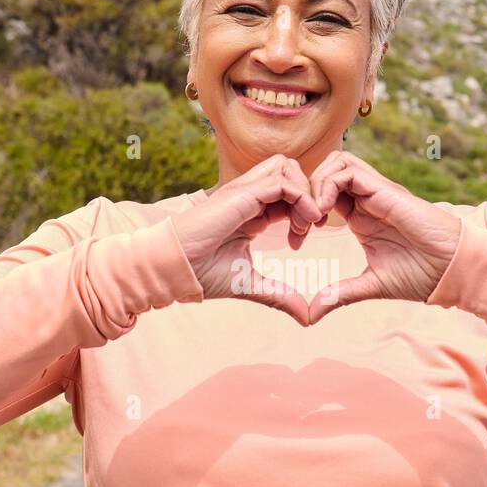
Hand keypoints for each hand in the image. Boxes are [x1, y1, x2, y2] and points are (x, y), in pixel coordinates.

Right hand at [170, 154, 324, 325]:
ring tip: (307, 223)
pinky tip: (304, 222)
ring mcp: (245, 191)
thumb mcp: (250, 283)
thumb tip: (307, 318)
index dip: (303, 212)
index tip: (299, 241)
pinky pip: (282, 181)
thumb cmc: (202, 272)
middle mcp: (250, 197)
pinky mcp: (242, 193)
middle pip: (291, 173)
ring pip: (288, 168)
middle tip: (312, 226)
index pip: (287, 195)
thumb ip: (279, 295)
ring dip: (306, 193)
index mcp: (252, 212)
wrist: (173, 267)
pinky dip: (301, 197)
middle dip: (309, 195)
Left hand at [306, 150, 462, 324]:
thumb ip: (340, 294)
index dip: (303, 209)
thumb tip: (311, 315)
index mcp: (360, 216)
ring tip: (311, 217)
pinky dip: (328, 185)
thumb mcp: (370, 285)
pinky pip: (347, 170)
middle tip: (299, 225)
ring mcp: (376, 191)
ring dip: (315, 184)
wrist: (453, 269)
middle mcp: (366, 199)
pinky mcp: (384, 190)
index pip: (323, 193)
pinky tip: (324, 213)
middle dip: (303, 192)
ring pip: (335, 162)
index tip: (296, 239)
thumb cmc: (422, 275)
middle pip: (325, 170)